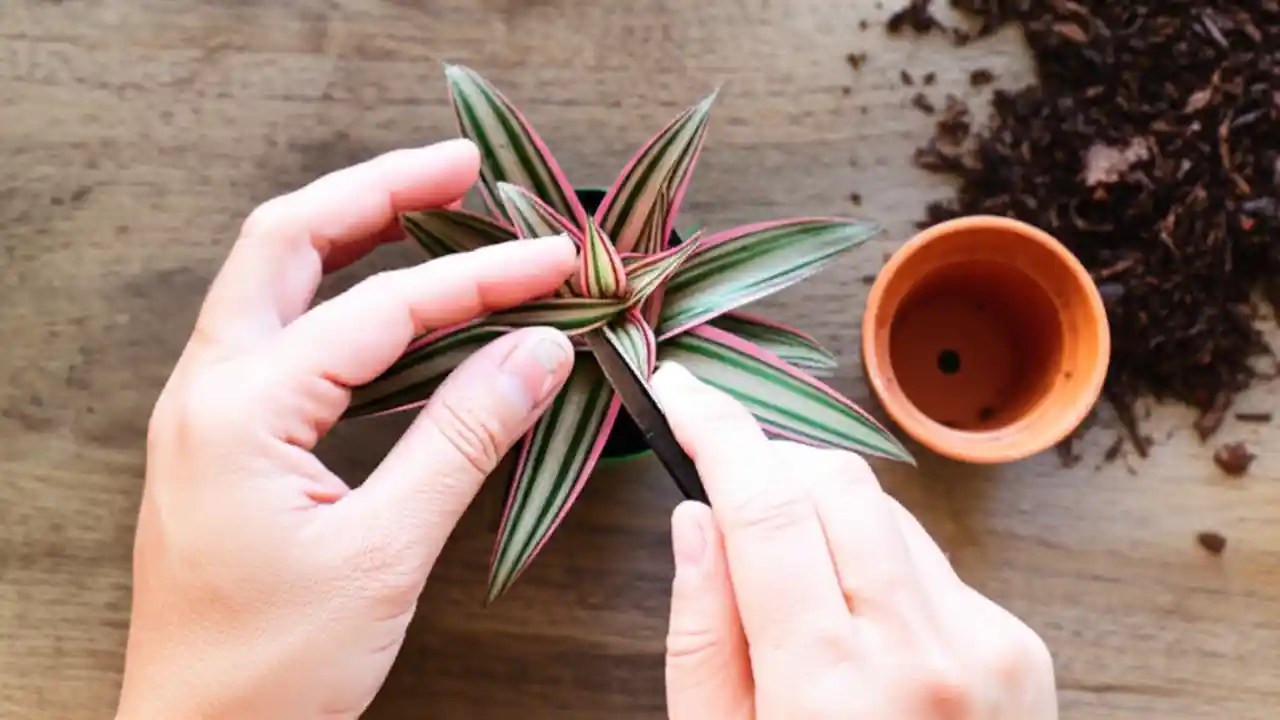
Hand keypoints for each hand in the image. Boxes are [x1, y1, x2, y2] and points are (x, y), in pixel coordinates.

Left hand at [116, 140, 578, 718]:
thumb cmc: (272, 668)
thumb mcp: (384, 554)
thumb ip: (463, 438)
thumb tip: (538, 351)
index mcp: (239, 412)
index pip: (379, 309)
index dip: (478, 278)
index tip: (552, 260)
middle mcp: (208, 391)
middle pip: (286, 240)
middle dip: (378, 191)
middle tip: (462, 166)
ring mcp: (207, 410)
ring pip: (274, 276)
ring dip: (353, 230)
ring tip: (432, 205)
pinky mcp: (224, 436)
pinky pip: (279, 330)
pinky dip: (339, 292)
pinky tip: (391, 300)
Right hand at [652, 363, 1057, 718]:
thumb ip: (703, 635)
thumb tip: (697, 520)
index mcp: (831, 687)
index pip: (763, 507)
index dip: (715, 430)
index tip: (681, 391)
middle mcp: (923, 649)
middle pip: (832, 481)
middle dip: (769, 463)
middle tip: (727, 489)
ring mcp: (985, 642)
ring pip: (882, 511)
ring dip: (823, 515)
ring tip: (794, 586)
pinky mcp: (1019, 644)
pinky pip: (929, 561)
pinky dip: (878, 563)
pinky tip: (858, 623)